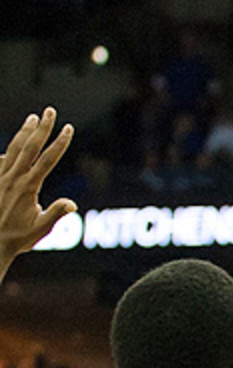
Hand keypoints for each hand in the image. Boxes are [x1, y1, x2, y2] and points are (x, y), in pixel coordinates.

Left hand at [0, 107, 76, 262]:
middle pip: (29, 146)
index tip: (68, 128)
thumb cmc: (17, 238)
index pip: (47, 159)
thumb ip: (55, 214)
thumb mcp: (41, 229)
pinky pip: (1, 160)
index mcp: (27, 187)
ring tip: (33, 118)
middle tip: (50, 111)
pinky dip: (9, 150)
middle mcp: (12, 178)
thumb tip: (72, 204)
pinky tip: (15, 147)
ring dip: (24, 132)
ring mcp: (1, 177)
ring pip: (14, 148)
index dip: (59, 142)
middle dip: (42, 128)